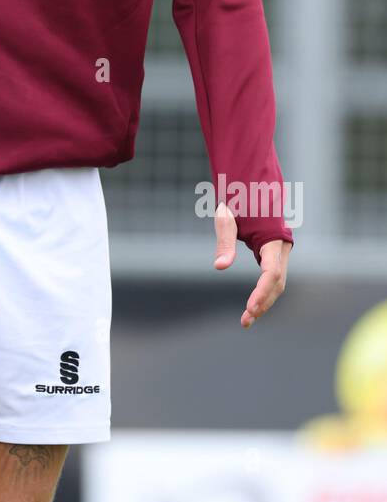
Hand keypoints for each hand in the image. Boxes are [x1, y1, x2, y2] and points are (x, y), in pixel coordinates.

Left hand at [212, 201, 289, 328]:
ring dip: (265, 299)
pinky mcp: (273, 252)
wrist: (250, 181)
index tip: (249, 309)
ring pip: (277, 282)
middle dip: (263, 303)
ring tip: (247, 317)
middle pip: (277, 283)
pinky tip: (253, 303)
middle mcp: (281, 246)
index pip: (272, 273)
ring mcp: (279, 250)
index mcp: (272, 239)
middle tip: (245, 321)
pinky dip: (264, 290)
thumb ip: (225, 241)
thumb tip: (220, 267)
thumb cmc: (237, 197)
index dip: (262, 293)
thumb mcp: (226, 217)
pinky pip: (273, 276)